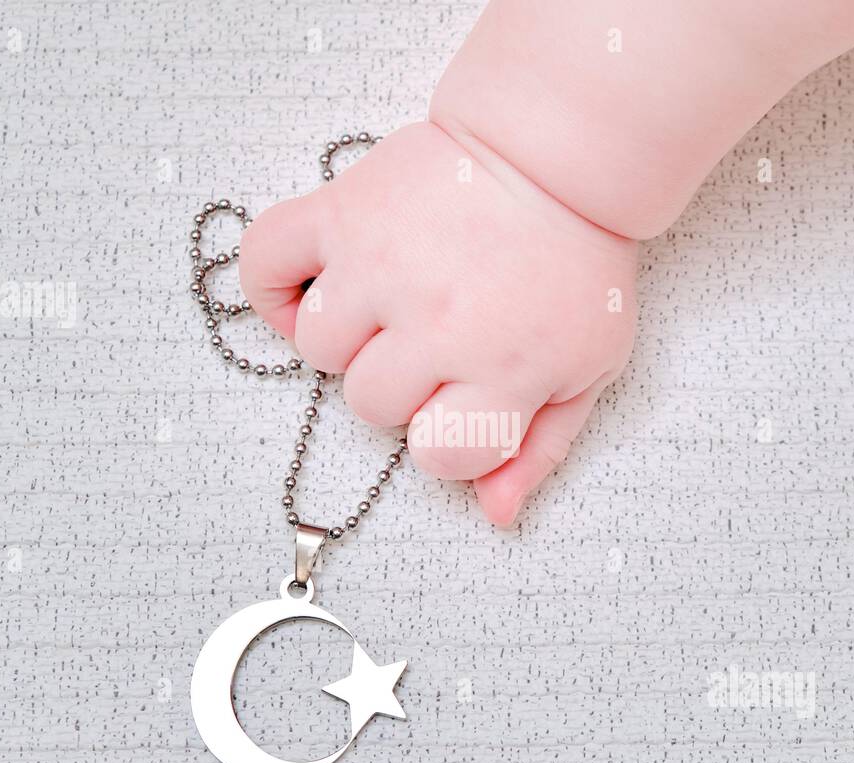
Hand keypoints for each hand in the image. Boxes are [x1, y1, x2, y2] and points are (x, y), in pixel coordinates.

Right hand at [239, 121, 636, 524]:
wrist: (557, 155)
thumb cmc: (576, 266)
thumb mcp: (587, 367)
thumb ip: (541, 447)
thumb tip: (495, 515)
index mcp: (503, 369)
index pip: (437, 455)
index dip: (450, 436)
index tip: (468, 398)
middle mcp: (436, 322)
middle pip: (371, 405)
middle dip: (403, 385)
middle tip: (436, 338)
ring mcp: (382, 264)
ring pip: (319, 348)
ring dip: (348, 338)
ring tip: (387, 305)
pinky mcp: (344, 210)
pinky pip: (265, 261)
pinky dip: (273, 288)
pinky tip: (315, 291)